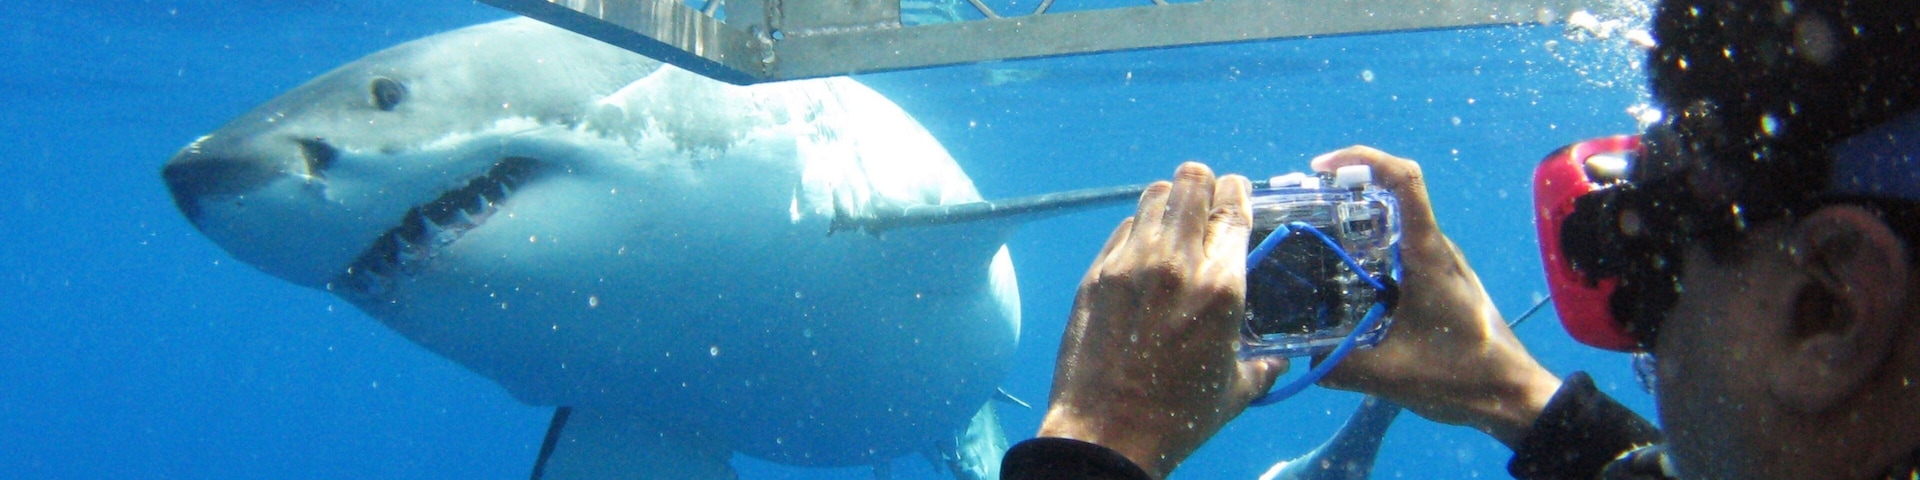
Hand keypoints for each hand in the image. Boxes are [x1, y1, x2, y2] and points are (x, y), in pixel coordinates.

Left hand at [1038, 162, 1288, 478]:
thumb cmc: (1178, 418)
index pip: (1234, 206)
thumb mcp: (1235, 390)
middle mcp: (1177, 263)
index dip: (1238, 192)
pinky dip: (1139, 231)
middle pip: (1191, 181)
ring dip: (1170, 201)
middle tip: (1205, 203)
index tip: (1237, 194)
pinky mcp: (1097, 274)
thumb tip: (1278, 360)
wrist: (1106, 433)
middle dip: (1204, 185)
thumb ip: (1263, 365)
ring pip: (1154, 195)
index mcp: (1222, 287)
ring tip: (1175, 222)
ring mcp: (1131, 264)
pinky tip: (1145, 254)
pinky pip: (1124, 228)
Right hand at [1310, 146, 1562, 447]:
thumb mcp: (1390, 375)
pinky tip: (1342, 279)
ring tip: (1312, 240)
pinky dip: (1367, 251)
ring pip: (1394, 224)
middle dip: (1343, 192)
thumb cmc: (1463, 377)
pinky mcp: (1440, 282)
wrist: (1514, 396)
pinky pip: (1399, 250)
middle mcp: (1435, 249)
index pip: (1403, 179)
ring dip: (1354, 222)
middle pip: (1391, 196)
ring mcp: (1440, 264)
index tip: (1321, 169)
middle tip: (1301, 209)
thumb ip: (1338, 366)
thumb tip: (1298, 355)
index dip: (1361, 159)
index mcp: (1427, 255)